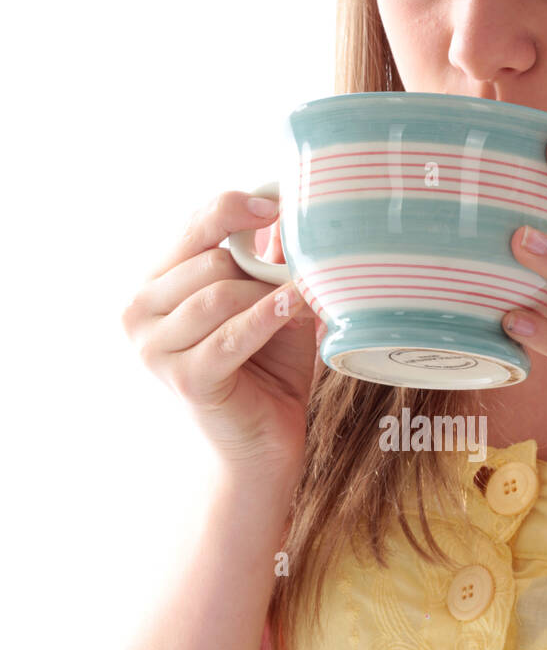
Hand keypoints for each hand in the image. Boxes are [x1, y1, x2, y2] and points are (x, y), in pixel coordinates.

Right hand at [121, 192, 322, 482]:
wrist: (263, 444)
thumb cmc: (265, 369)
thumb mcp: (263, 302)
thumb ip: (264, 260)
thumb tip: (285, 205)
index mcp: (151, 287)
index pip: (190, 228)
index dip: (233, 209)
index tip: (276, 206)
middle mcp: (138, 314)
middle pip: (208, 262)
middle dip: (260, 271)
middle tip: (300, 283)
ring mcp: (154, 350)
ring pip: (218, 294)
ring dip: (270, 294)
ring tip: (305, 301)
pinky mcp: (184, 379)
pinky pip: (232, 335)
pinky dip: (269, 318)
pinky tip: (296, 308)